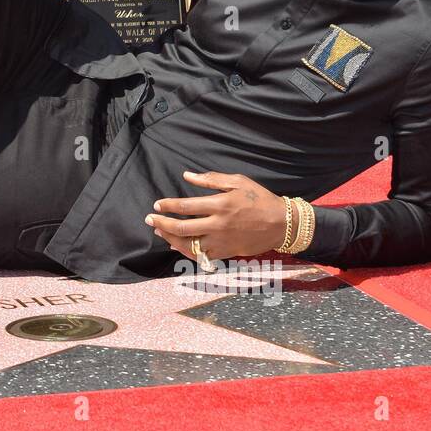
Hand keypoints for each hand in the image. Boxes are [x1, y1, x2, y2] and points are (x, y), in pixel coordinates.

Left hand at [147, 171, 287, 262]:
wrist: (281, 224)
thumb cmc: (259, 199)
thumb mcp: (238, 182)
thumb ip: (211, 179)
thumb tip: (187, 175)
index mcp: (220, 204)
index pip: (186, 206)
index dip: (168, 206)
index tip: (157, 204)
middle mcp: (218, 225)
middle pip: (183, 227)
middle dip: (162, 223)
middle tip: (150, 219)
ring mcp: (222, 241)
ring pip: (189, 245)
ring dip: (171, 238)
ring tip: (160, 231)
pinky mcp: (226, 252)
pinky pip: (201, 255)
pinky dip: (186, 251)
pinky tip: (176, 245)